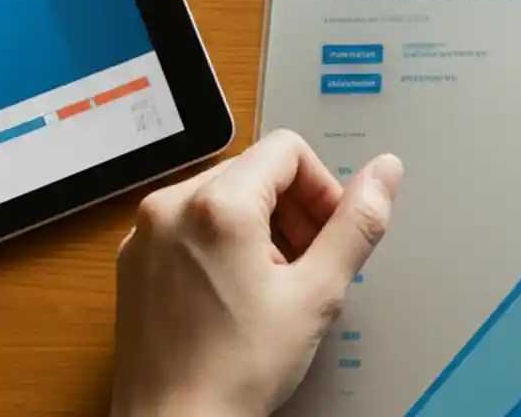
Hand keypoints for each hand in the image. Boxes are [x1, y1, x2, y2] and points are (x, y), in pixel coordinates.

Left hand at [110, 130, 402, 416]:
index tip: (329, 235)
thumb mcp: (318, 293)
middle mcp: (171, 206)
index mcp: (217, 205)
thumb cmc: (237, 370)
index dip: (323, 188)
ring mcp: (146, 232)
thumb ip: (357, 223)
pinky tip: (237, 292)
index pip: (287, 150)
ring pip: (221, 195)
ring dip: (259, 225)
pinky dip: (221, 242)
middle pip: (253, 170)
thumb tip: (385, 172)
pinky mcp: (135, 259)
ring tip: (274, 283)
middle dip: (292, 208)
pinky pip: (189, 223)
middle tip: (308, 264)